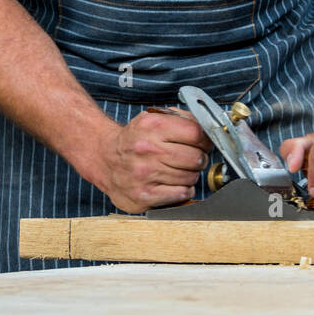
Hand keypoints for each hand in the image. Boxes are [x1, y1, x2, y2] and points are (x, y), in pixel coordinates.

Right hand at [95, 107, 212, 212]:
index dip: (206, 140)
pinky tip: (175, 183)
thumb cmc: (135, 139)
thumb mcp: (153, 119)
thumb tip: (208, 127)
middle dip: (199, 159)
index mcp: (154, 126)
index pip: (196, 133)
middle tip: (193, 158)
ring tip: (179, 170)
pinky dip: (183, 190)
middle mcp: (149, 149)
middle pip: (196, 158)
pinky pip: (180, 194)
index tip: (205, 143)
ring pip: (190, 177)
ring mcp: (146, 174)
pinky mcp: (144, 195)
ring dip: (190, 175)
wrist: (105, 158)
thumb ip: (181, 119)